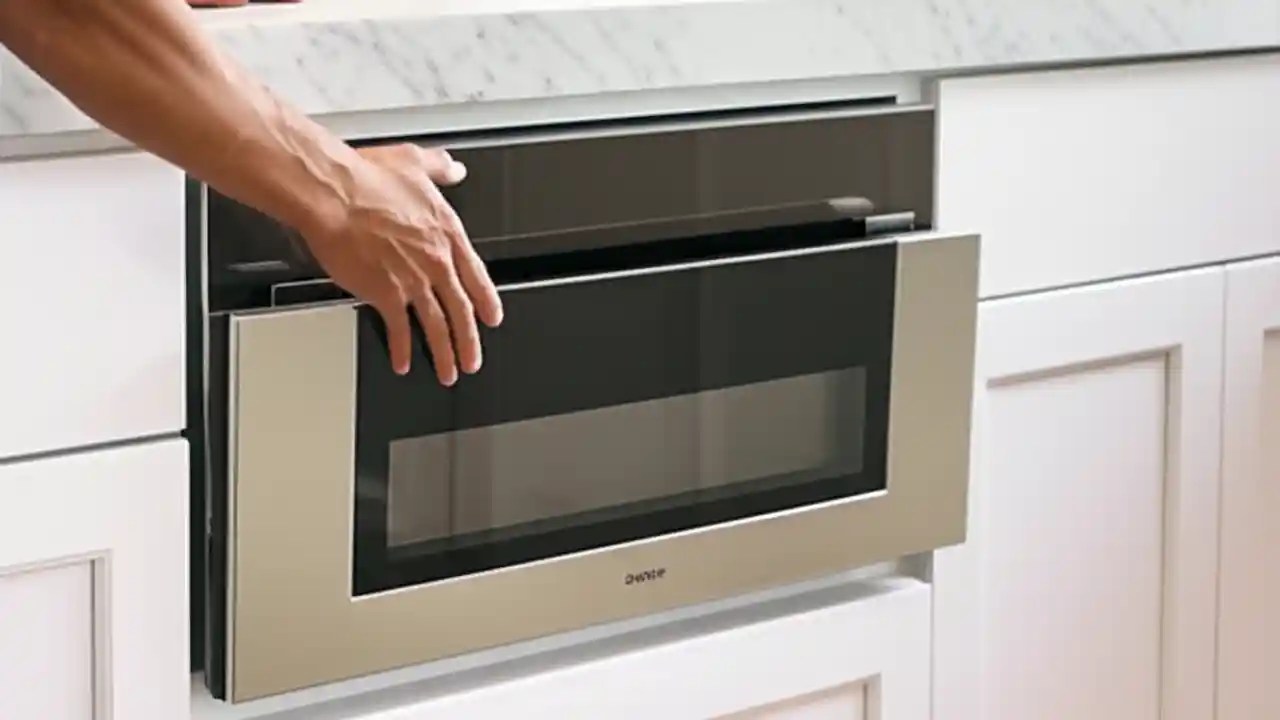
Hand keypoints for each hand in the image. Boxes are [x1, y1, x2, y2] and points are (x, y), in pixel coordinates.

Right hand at [299, 144, 502, 384]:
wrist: (334, 194)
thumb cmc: (366, 176)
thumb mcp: (415, 162)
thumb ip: (440, 168)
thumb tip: (455, 169)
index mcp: (446, 232)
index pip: (476, 275)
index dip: (486, 301)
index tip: (491, 317)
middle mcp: (435, 261)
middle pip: (461, 310)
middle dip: (469, 341)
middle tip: (473, 360)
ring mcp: (413, 281)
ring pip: (437, 326)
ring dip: (444, 353)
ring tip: (448, 373)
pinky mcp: (385, 295)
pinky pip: (399, 329)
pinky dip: (402, 349)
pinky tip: (403, 363)